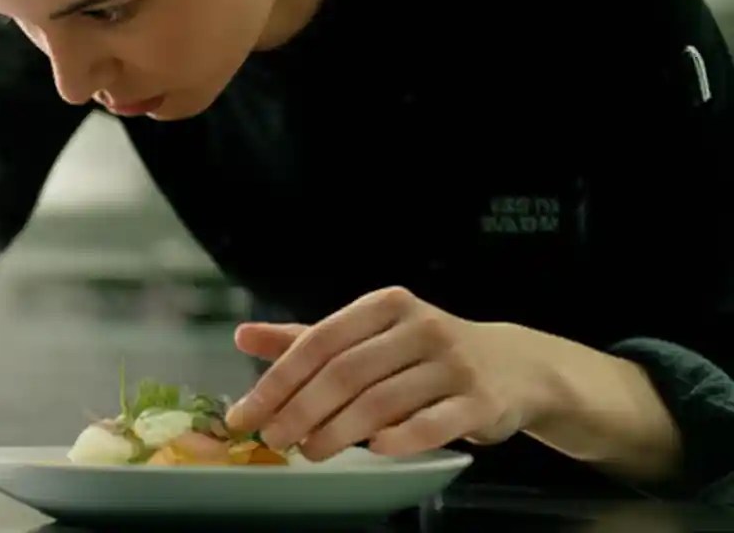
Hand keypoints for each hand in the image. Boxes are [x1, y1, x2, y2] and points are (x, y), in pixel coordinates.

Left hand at [226, 286, 548, 460]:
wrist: (514, 367)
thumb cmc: (423, 352)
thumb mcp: (367, 335)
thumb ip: (306, 339)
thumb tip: (242, 336)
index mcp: (384, 306)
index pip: (319, 342)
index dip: (278, 380)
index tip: (246, 413)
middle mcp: (419, 327)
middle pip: (345, 373)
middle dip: (301, 410)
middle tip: (273, 440)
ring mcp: (452, 364)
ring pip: (381, 401)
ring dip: (338, 431)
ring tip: (310, 451)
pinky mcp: (480, 400)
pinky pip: (431, 423)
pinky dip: (398, 439)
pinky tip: (373, 450)